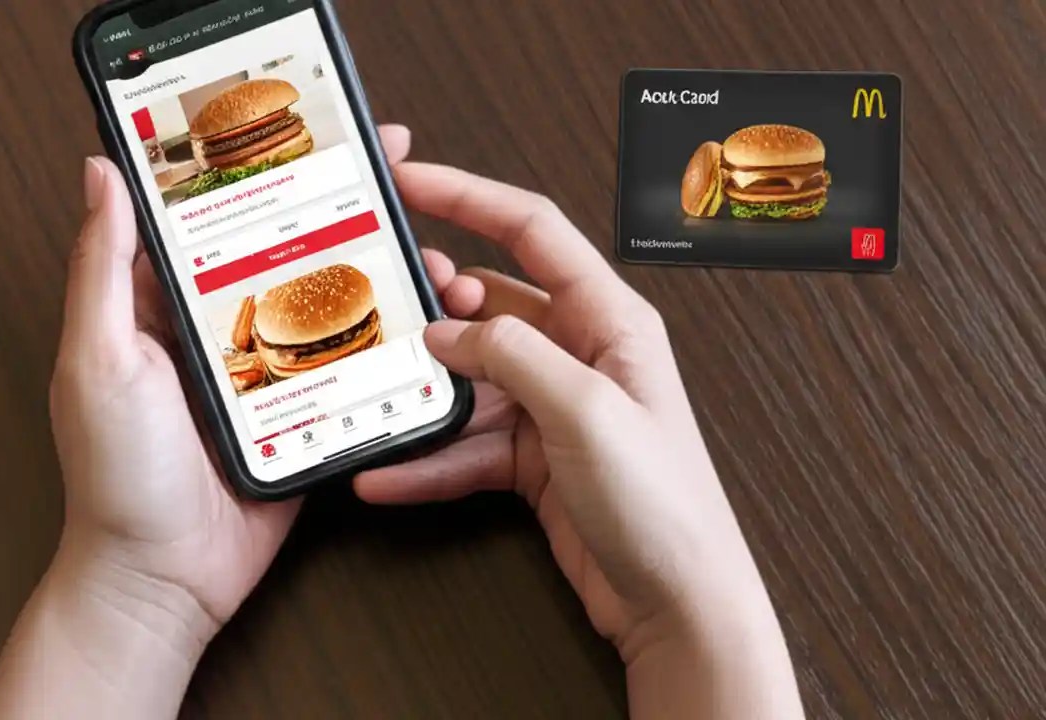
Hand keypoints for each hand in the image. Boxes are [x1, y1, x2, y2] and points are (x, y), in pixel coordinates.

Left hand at [0, 126, 468, 718]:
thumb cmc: (115, 476)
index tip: (296, 130)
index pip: (209, 216)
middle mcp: (214, 329)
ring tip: (410, 239)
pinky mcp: (297, 412)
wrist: (163, 579)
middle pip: (277, 250)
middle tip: (381, 171)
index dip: (251, 167)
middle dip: (328, 207)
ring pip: (316, 302)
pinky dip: (372, 339)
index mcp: (160, 305)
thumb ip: (104, 269)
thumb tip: (101, 174)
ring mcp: (260, 370)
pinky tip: (409, 315)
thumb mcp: (98, 359)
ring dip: (360, 270)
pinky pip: (339, 364)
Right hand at [357, 164, 803, 718]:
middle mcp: (580, 354)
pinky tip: (386, 473)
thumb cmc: (661, 502)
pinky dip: (429, 459)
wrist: (678, 602)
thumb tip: (450, 328)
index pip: (531, 231)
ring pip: (472, 378)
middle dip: (435, 302)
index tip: (408, 181)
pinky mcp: (534, 459)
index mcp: (609, 319)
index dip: (468, 196)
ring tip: (370, 393)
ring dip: (424, 391)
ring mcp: (554, 407)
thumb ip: (513, 354)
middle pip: (492, 304)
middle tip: (380, 301)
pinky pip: (469, 445)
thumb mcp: (585, 409)